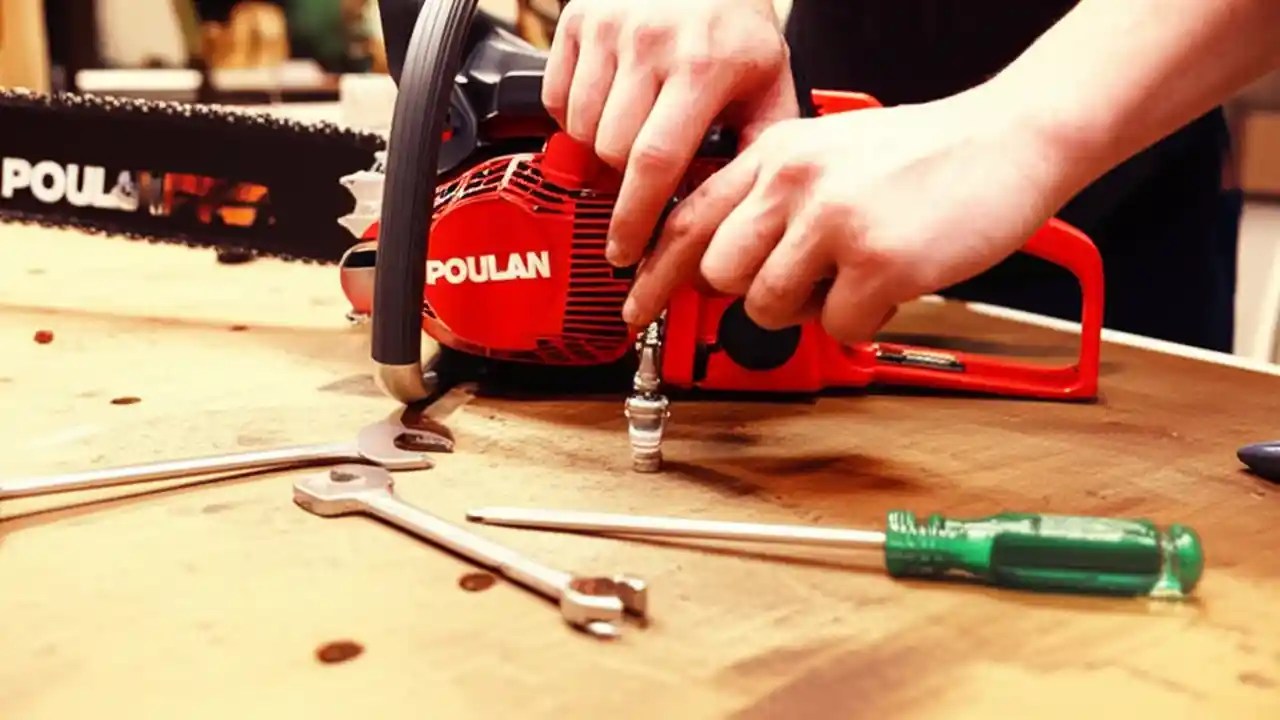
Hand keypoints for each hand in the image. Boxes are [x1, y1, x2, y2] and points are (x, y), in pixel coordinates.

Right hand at [541, 0, 797, 265]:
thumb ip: (757, 147)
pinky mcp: (577, 20)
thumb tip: (738, 215)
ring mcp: (609, 29)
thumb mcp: (768, 81)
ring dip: (599, 149)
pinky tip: (607, 106)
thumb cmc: (735, 22)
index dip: (634, 217)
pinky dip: (573, 118)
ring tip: (630, 136)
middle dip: (623, 183)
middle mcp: (652, 43)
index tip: (626, 251)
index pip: (655, 162)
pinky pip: (556, 98)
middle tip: (640, 186)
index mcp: (704, 66)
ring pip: (580, 129)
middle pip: (612, 151)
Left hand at [622, 89, 1078, 342]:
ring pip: (767, 306)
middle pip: (719, 274)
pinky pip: (836, 327)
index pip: (686, 219)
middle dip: (752, 293)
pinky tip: (888, 288)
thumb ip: (772, 198)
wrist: (1008, 138)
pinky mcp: (878, 260)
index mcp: (775, 154)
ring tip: (852, 278)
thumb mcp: (828, 155)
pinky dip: (862, 323)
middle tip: (799, 283)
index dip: (653, 271)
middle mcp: (792, 182)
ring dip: (808, 310)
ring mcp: (833, 220)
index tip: (634, 304)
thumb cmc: (924, 155)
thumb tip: (722, 264)